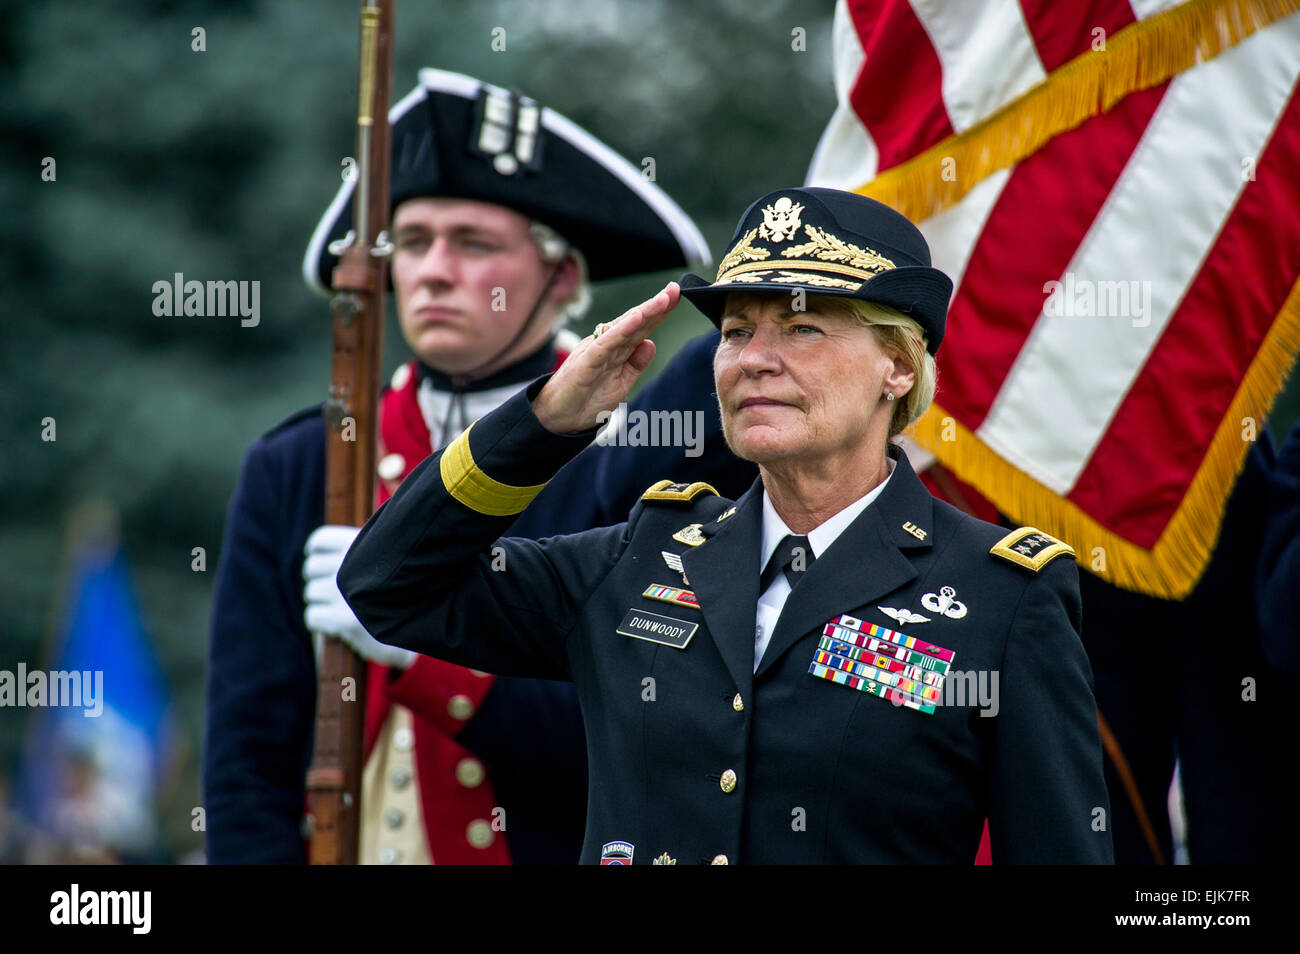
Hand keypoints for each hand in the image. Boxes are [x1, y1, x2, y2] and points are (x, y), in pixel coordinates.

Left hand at [304, 525, 415, 669]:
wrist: (424, 625)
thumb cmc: (405, 589)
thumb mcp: (389, 557)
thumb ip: (362, 550)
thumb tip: (326, 550)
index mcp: (360, 544)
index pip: (319, 541)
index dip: (315, 552)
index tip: (321, 561)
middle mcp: (350, 565)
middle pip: (311, 568)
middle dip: (319, 580)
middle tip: (334, 591)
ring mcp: (345, 593)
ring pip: (311, 593)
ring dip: (322, 602)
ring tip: (341, 608)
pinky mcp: (345, 620)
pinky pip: (313, 616)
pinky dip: (321, 622)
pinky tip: (337, 623)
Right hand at [531, 282, 679, 433]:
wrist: (558, 418)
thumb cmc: (587, 399)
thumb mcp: (621, 382)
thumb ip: (635, 364)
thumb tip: (651, 344)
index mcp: (616, 350)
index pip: (641, 329)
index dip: (659, 314)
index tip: (677, 297)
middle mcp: (607, 345)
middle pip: (635, 323)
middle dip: (656, 306)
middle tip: (675, 289)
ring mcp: (596, 351)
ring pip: (623, 328)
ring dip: (644, 312)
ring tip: (663, 299)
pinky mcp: (587, 362)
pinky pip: (606, 343)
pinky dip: (622, 330)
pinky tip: (637, 318)